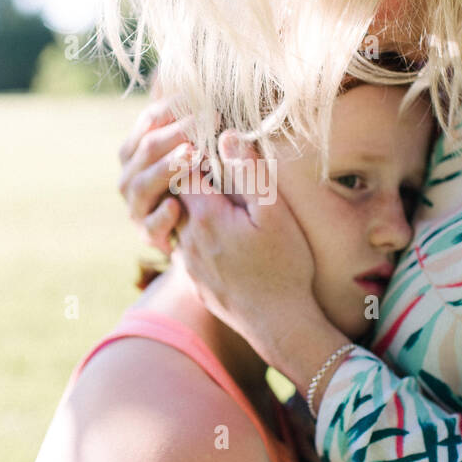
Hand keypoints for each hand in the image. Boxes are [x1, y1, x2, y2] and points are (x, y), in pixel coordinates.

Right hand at [116, 94, 192, 255]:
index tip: (201, 97)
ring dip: (167, 168)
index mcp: (138, 150)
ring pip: (143, 184)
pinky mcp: (148, 234)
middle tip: (208, 120)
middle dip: (176, 132)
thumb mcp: (196, 149)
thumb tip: (182, 75)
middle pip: (146, 149)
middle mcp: (131, 176)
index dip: (172, 106)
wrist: (202, 235)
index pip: (149, 120)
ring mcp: (136, 207)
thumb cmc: (199, 183)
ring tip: (193, 155)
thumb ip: (192, 120)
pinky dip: (162, 216)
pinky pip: (150, 226)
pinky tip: (177, 206)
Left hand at [174, 131, 323, 368]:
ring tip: (221, 203)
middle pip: (178, 198)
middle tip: (215, 170)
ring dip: (194, 210)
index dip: (196, 155)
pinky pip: (189, 250)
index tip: (212, 147)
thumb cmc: (284, 266)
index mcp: (205, 217)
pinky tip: (223, 238)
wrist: (279, 324)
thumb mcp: (275, 213)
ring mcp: (189, 264)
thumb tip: (227, 136)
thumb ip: (249, 173)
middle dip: (191, 181)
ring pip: (181, 225)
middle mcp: (188, 239)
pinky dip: (199, 237)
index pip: (184, 172)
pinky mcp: (197, 282)